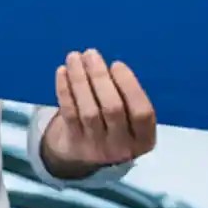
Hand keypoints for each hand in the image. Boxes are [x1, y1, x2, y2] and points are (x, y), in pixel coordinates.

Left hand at [41, 49, 156, 178]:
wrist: (85, 154)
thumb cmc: (112, 126)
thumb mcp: (130, 120)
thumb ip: (126, 97)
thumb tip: (105, 65)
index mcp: (144, 139)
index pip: (142, 112)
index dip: (129, 85)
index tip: (116, 63)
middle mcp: (122, 147)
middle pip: (112, 108)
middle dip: (100, 77)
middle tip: (91, 54)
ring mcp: (97, 147)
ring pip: (88, 110)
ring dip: (80, 79)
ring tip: (74, 57)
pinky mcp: (74, 143)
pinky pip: (69, 112)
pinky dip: (65, 89)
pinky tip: (63, 71)